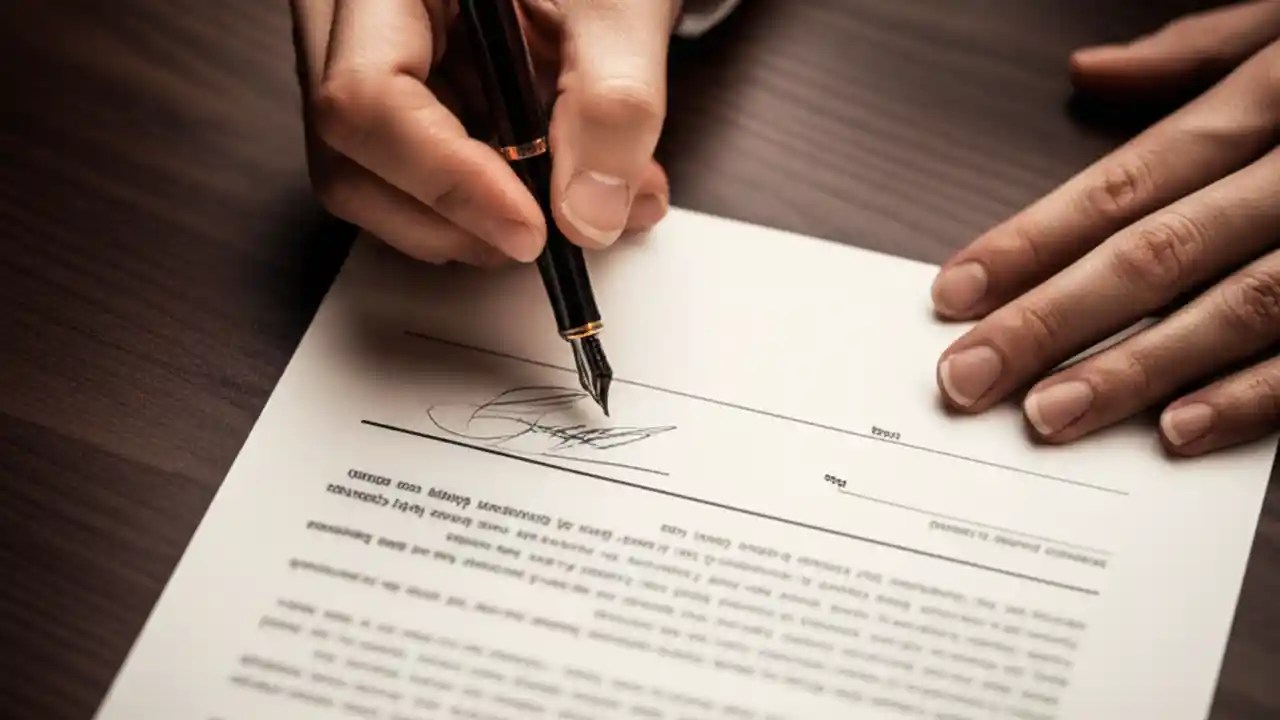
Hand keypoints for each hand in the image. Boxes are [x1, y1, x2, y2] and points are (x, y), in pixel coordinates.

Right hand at [288, 0, 674, 265]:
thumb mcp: (620, 6)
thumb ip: (613, 98)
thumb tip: (587, 216)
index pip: (367, 93)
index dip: (445, 179)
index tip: (528, 228)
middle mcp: (349, 20)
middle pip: (349, 154)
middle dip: (452, 219)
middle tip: (549, 232)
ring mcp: (361, 60)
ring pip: (365, 182)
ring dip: (465, 226)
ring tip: (563, 207)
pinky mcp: (394, 96)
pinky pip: (402, 180)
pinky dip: (476, 211)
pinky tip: (545, 188)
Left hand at [931, 0, 1279, 456]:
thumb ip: (1205, 49)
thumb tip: (1092, 68)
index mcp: (1274, 99)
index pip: (1123, 182)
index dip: (1030, 240)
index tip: (954, 294)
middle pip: (1158, 252)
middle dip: (1052, 320)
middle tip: (967, 378)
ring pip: (1237, 310)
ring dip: (1138, 371)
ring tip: (1051, 417)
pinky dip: (1258, 397)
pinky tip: (1182, 433)